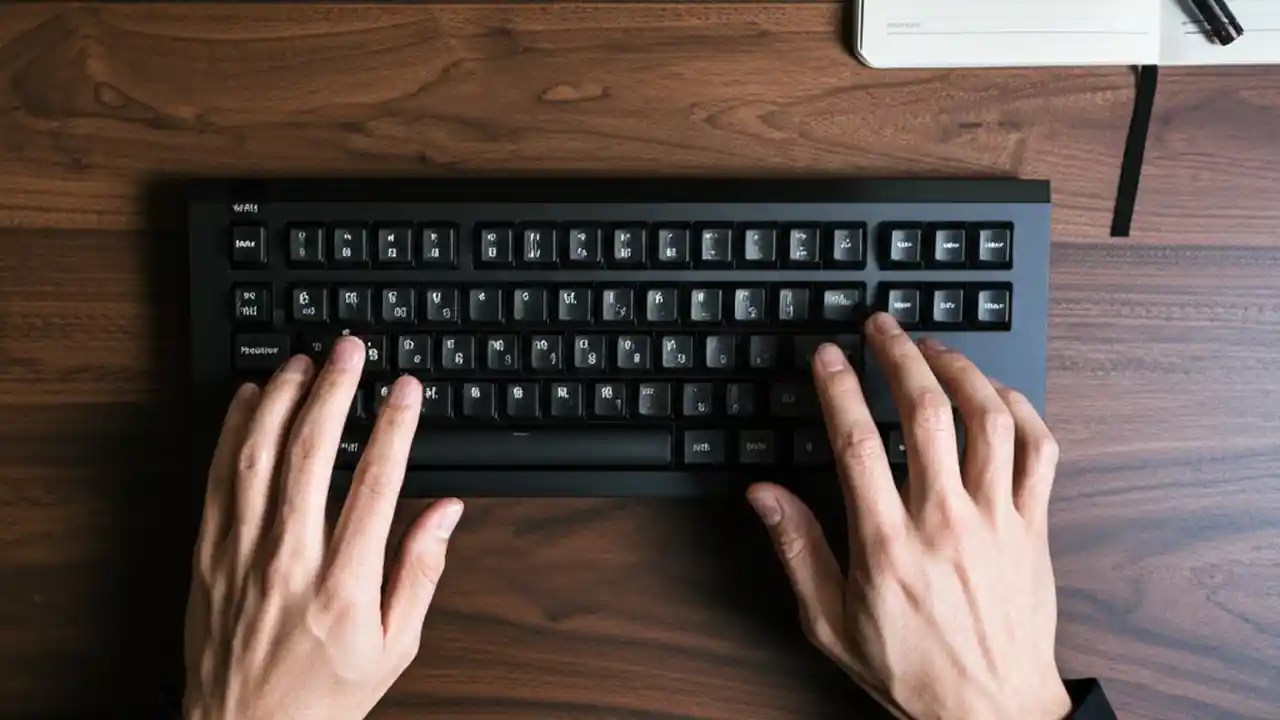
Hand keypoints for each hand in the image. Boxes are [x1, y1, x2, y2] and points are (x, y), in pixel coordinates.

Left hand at [184, 337, 463, 719]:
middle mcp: (290, 560)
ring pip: (259, 456)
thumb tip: (446, 512)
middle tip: (350, 349)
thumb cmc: (322, 696)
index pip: (377, 483)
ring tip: (302, 361)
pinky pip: (218, 480)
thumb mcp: (395, 646)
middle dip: (335, 389)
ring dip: (282, 399)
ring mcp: (241, 554)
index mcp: (344, 584)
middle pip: (313, 453)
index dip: (395, 425)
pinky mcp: (207, 555)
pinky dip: (232, 432)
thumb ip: (421, 573)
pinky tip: (250, 399)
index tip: (405, 389)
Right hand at [747, 313, 1069, 719]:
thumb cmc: (912, 671)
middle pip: (926, 412)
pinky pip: (1040, 451)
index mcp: (887, 544)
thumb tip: (764, 496)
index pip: (856, 442)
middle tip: (882, 327)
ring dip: (961, 370)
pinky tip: (998, 394)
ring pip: (988, 419)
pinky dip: (1022, 410)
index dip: (838, 387)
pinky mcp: (1034, 527)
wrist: (992, 712)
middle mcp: (945, 522)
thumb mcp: (829, 622)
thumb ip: (797, 550)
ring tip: (935, 349)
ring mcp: (998, 520)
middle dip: (900, 355)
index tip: (828, 356)